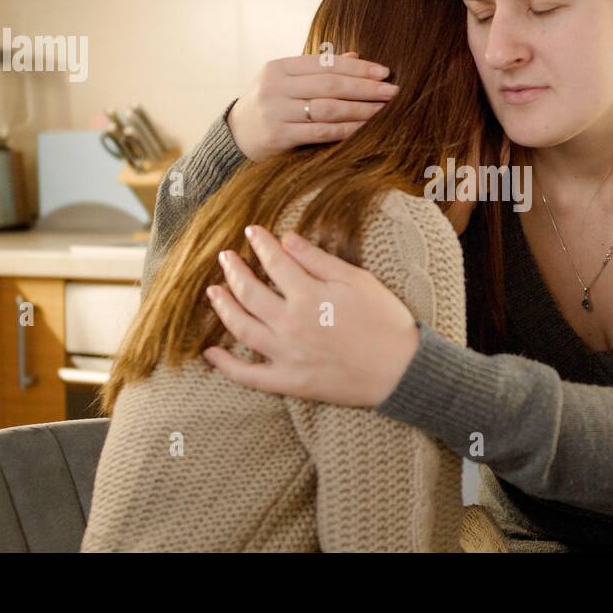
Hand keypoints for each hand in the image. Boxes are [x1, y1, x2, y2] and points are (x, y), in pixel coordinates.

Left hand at [201, 225, 420, 406]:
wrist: (401, 370)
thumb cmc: (385, 321)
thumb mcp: (357, 280)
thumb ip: (318, 260)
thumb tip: (287, 239)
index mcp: (308, 296)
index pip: (274, 262)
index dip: (260, 244)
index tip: (251, 232)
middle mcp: (290, 324)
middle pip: (249, 292)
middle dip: (234, 271)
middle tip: (225, 257)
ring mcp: (286, 355)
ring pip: (242, 328)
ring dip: (223, 308)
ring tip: (213, 292)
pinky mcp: (289, 381)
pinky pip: (249, 376)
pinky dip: (226, 366)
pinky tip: (211, 353)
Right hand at [228, 51, 399, 160]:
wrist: (235, 136)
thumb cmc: (269, 105)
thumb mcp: (286, 82)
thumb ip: (317, 70)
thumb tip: (355, 56)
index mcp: (279, 67)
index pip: (325, 63)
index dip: (358, 68)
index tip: (385, 72)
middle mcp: (275, 87)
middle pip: (330, 84)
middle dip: (366, 88)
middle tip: (393, 91)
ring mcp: (275, 112)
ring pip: (328, 108)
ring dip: (361, 110)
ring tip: (385, 110)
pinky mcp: (278, 136)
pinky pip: (321, 132)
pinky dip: (347, 130)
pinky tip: (366, 129)